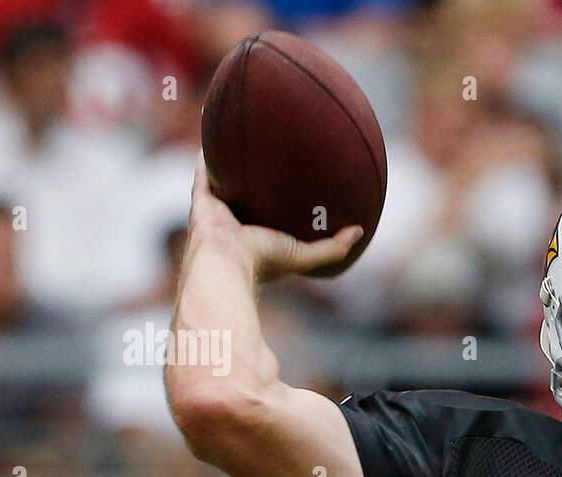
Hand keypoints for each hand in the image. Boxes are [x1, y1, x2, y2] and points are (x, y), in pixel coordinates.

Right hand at [186, 152, 361, 281]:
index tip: (296, 187)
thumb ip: (333, 247)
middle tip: (272, 160)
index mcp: (258, 240)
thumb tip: (359, 231)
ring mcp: (218, 212)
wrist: (227, 261)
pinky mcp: (201, 200)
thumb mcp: (306, 255)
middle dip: (257, 182)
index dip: (282, 204)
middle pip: (248, 198)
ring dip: (231, 166)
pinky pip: (204, 171)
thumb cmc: (264, 260)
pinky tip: (214, 132)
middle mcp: (237, 225)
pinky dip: (207, 154)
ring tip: (241, 142)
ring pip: (225, 184)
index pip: (272, 219)